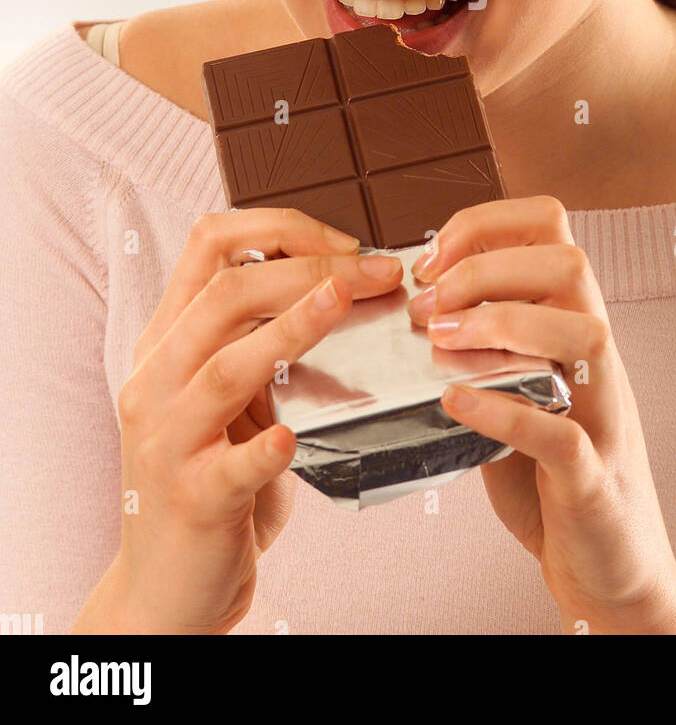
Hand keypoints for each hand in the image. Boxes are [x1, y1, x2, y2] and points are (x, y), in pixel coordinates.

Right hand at [109, 209, 401, 634]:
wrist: (164, 589)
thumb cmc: (207, 482)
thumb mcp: (218, 401)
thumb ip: (254, 346)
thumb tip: (336, 286)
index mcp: (164, 343)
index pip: (208, 246)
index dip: (279, 230)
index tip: (343, 244)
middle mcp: (155, 382)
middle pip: (226, 295)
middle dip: (309, 270)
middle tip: (375, 273)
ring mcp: (168, 442)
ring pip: (224, 367)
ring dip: (290, 329)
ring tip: (343, 302)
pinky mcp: (193, 500)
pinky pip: (229, 467)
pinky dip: (262, 449)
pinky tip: (292, 438)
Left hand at [408, 197, 675, 634]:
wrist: (613, 570)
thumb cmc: (553, 478)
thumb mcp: (517, 392)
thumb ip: (484, 350)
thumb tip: (415, 303)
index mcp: (575, 328)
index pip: (553, 229)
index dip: (487, 224)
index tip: (430, 255)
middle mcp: (598, 362)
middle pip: (571, 265)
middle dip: (487, 266)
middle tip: (428, 301)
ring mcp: (603, 417)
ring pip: (585, 334)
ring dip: (503, 323)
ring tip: (439, 340)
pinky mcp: (593, 480)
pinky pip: (562, 434)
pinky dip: (504, 411)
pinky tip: (455, 401)